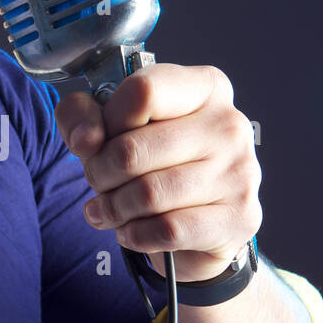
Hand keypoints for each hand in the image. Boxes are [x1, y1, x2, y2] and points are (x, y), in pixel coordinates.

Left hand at [54, 63, 261, 282]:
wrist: (199, 226)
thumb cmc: (153, 164)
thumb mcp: (109, 126)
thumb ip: (81, 115)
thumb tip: (85, 139)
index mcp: (205, 87)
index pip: (143, 92)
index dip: (106, 121)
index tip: (100, 140)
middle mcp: (229, 124)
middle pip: (133, 149)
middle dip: (99, 173)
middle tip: (98, 182)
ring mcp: (240, 172)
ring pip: (148, 194)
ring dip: (114, 208)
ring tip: (109, 209)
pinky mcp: (240, 218)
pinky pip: (168, 230)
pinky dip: (136, 235)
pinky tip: (131, 231)